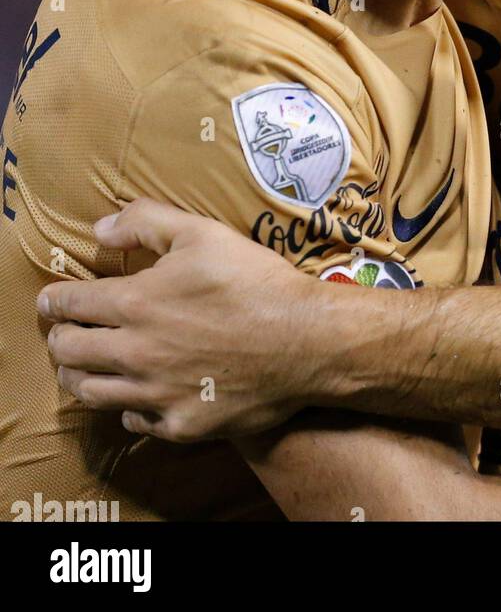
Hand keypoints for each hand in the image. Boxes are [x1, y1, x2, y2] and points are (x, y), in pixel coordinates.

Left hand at [38, 200, 321, 441]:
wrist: (306, 340)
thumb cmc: (255, 281)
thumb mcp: (203, 232)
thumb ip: (146, 222)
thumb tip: (100, 229)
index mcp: (135, 304)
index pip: (71, 305)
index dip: (54, 302)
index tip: (49, 301)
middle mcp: (135, 354)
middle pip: (70, 353)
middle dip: (61, 339)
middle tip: (65, 333)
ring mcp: (156, 395)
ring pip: (92, 393)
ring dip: (80, 377)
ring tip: (84, 368)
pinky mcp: (181, 425)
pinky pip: (136, 421)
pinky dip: (129, 408)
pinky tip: (136, 397)